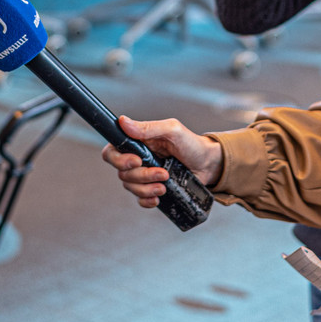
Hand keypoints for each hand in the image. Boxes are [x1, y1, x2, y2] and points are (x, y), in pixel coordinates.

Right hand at [100, 116, 222, 207]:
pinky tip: (159, 197)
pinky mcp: (151, 189)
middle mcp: (137, 159)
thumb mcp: (172, 130)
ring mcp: (144, 175)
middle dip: (142, 176)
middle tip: (162, 172)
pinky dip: (147, 200)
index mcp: (137, 142)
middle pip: (122, 173)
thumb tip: (123, 121)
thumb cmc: (191, 143)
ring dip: (147, 188)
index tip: (137, 161)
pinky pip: (139, 199)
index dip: (119, 160)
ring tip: (165, 183)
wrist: (208, 164)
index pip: (112, 151)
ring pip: (130, 187)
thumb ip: (148, 127)